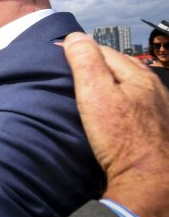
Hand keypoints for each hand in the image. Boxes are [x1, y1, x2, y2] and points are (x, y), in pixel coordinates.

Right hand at [63, 32, 168, 216]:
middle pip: (117, 66)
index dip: (79, 50)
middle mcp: (152, 86)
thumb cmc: (122, 139)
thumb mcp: (95, 95)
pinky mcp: (157, 126)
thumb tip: (75, 37)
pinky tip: (111, 111)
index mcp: (137, 74)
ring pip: (127, 84)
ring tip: (88, 89)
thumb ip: (85, 62)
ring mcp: (158, 107)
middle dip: (95, 64)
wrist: (151, 179)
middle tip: (70, 71)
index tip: (58, 54)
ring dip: (109, 82)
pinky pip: (134, 102)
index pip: (102, 51)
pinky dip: (119, 100)